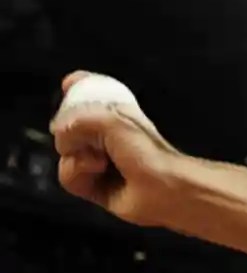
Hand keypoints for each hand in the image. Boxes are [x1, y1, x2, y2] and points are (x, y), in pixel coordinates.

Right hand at [50, 71, 182, 226]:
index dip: (79, 89)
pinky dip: (79, 174)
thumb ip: (79, 119)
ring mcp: (98, 161)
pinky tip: (97, 174)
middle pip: (69, 128)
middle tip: (87, 139)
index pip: (93, 98)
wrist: (161, 187)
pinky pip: (68, 177)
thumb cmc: (144, 150)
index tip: (69, 84)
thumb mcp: (112, 120)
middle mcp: (106, 137)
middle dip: (71, 132)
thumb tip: (60, 132)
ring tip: (100, 161)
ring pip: (65, 154)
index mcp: (118, 116)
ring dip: (77, 156)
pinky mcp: (92, 185)